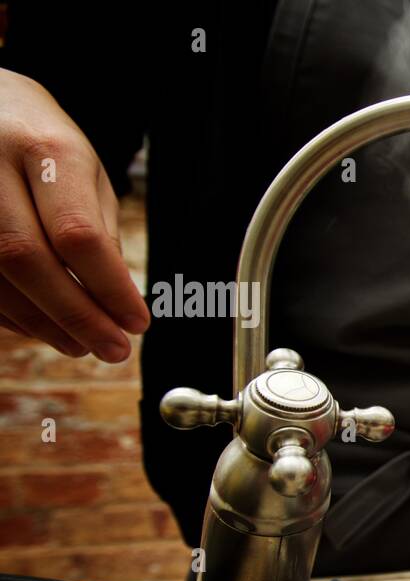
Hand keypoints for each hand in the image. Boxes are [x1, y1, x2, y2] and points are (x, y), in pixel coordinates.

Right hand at [0, 69, 149, 360]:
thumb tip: (117, 301)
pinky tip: (40, 326)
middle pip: (27, 257)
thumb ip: (100, 231)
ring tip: (80, 344)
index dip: (109, 288)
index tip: (138, 323)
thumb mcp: (85, 171)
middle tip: (114, 350)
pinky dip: (10, 314)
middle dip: (75, 315)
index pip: (77, 232)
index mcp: (45, 149)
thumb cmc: (42, 144)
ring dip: (42, 323)